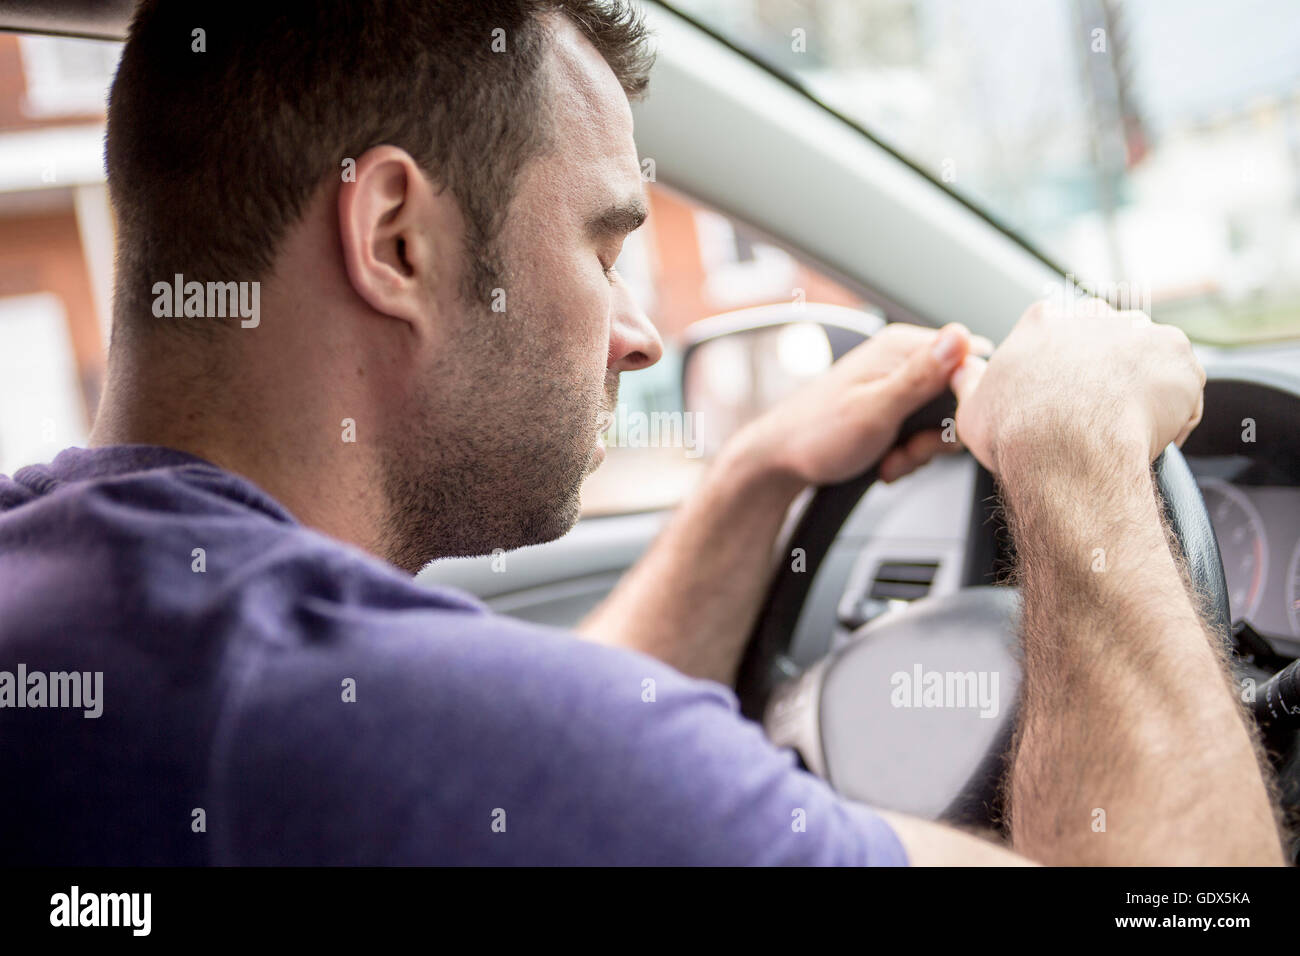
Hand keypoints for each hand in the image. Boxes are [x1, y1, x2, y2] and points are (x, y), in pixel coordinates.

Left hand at [735, 322, 984, 486]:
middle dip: (939, 436)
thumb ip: (921, 376)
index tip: (940, 431)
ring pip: (941, 424)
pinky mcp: (892, 411)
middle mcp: (903, 361)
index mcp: (902, 347)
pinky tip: (883, 462)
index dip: (965, 404)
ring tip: (888, 459)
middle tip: (906, 451)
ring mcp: (897, 387)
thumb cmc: (817, 434)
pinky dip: (907, 456)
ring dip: (920, 452)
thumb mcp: (875, 408)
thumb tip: (959, 336)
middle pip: (958, 398)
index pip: (971, 365)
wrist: (780, 461)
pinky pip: (922, 436)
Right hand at [951, 299, 1205, 473]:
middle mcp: (1093, 315)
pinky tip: (1149, 435)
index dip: (1069, 375)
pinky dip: (1175, 414)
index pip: (1064, 338)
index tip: (1067, 401)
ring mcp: (1140, 331)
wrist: (1067, 450)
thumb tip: (961, 369)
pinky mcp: (1178, 354)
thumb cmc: (1019, 432)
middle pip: (1109, 344)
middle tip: (1096, 418)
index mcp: (1045, 321)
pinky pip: (1184, 388)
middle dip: (1109, 377)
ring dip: (1144, 394)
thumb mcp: (972, 407)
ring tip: (1124, 431)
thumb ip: (970, 381)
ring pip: (1148, 365)